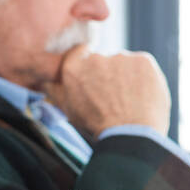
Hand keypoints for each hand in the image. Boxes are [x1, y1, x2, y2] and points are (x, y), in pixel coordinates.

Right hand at [40, 45, 170, 137]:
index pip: (79, 53)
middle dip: (109, 75)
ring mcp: (121, 57)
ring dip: (127, 77)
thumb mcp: (69, 110)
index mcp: (73, 68)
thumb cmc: (98, 126)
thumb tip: (46, 79)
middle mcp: (95, 58)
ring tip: (130, 101)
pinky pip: (142, 66)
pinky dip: (143, 78)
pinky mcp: (143, 60)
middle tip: (115, 98)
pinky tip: (142, 96)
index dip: (89, 67)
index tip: (96, 78)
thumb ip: (56, 89)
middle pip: (104, 61)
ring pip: (124, 63)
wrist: (130, 135)